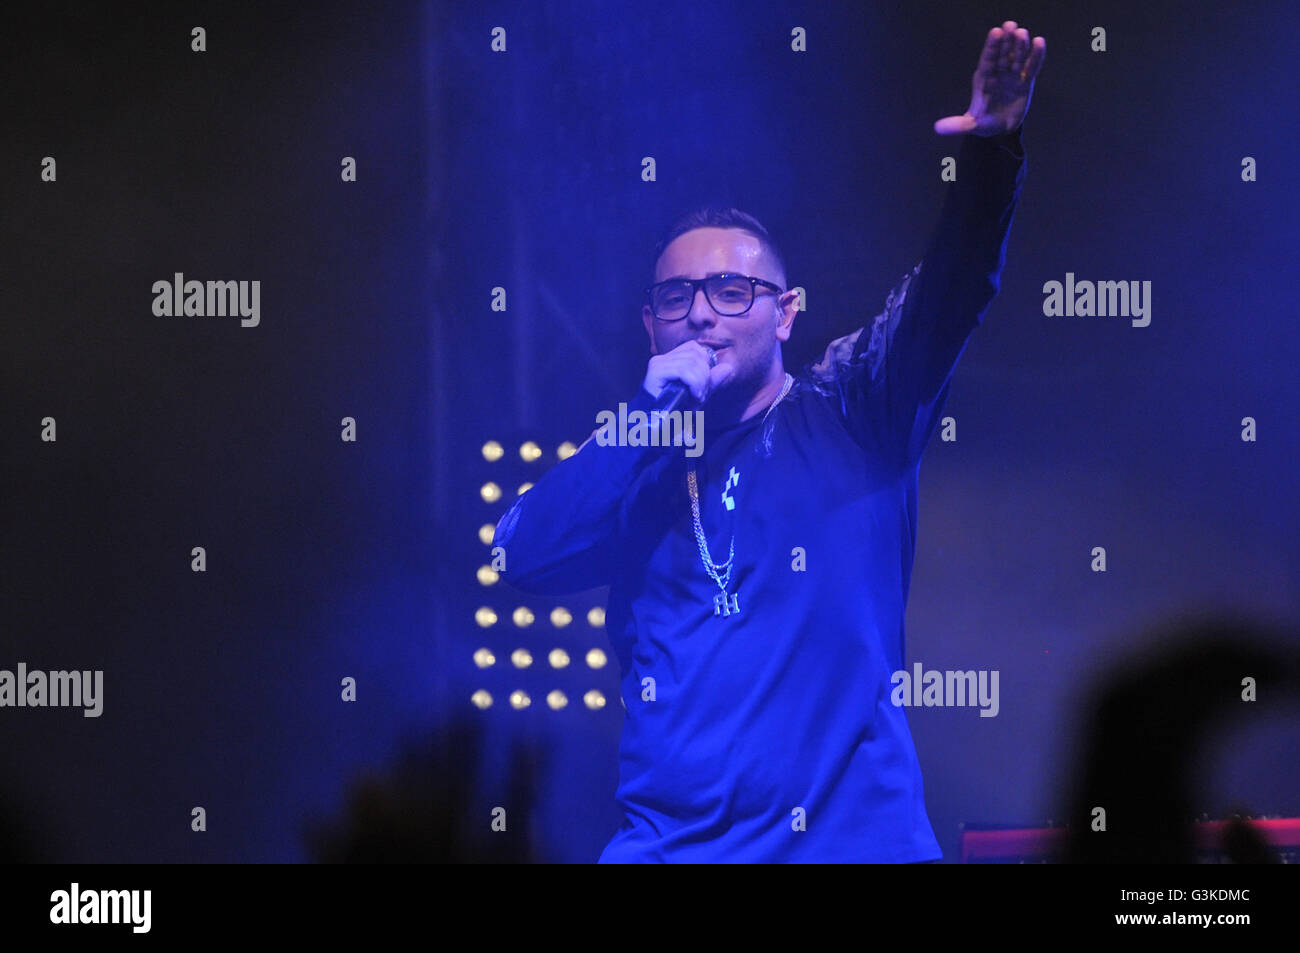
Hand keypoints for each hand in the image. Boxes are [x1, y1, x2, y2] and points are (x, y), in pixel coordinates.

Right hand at [643, 340, 735, 402]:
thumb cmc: (674, 411)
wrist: (655, 426)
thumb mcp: (697, 394)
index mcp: (670, 360)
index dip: (705, 363)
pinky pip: (684, 371)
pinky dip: (694, 383)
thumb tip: (728, 367)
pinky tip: (694, 396)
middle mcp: (662, 358)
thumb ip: (712, 380)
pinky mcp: (656, 371)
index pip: (694, 348)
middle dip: (705, 376)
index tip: (704, 386)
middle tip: (701, 395)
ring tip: (697, 398)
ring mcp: (658, 363)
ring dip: (700, 382)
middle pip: (695, 355)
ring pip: (691, 362)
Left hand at [934, 21, 1045, 136]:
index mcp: (984, 78)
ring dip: (1020, 45)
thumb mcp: (970, 125)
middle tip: (1010, 25)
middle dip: (1006, 41)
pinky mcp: (1025, 81)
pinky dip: (1036, 55)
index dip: (992, 46)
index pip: (988, 59)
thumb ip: (958, 125)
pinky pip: (1031, 66)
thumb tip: (937, 128)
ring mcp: (1012, 75)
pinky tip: (1039, 42)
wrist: (1000, 129)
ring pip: (1017, 57)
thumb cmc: (983, 123)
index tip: (996, 32)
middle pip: (1003, 53)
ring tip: (1022, 33)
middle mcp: (998, 73)